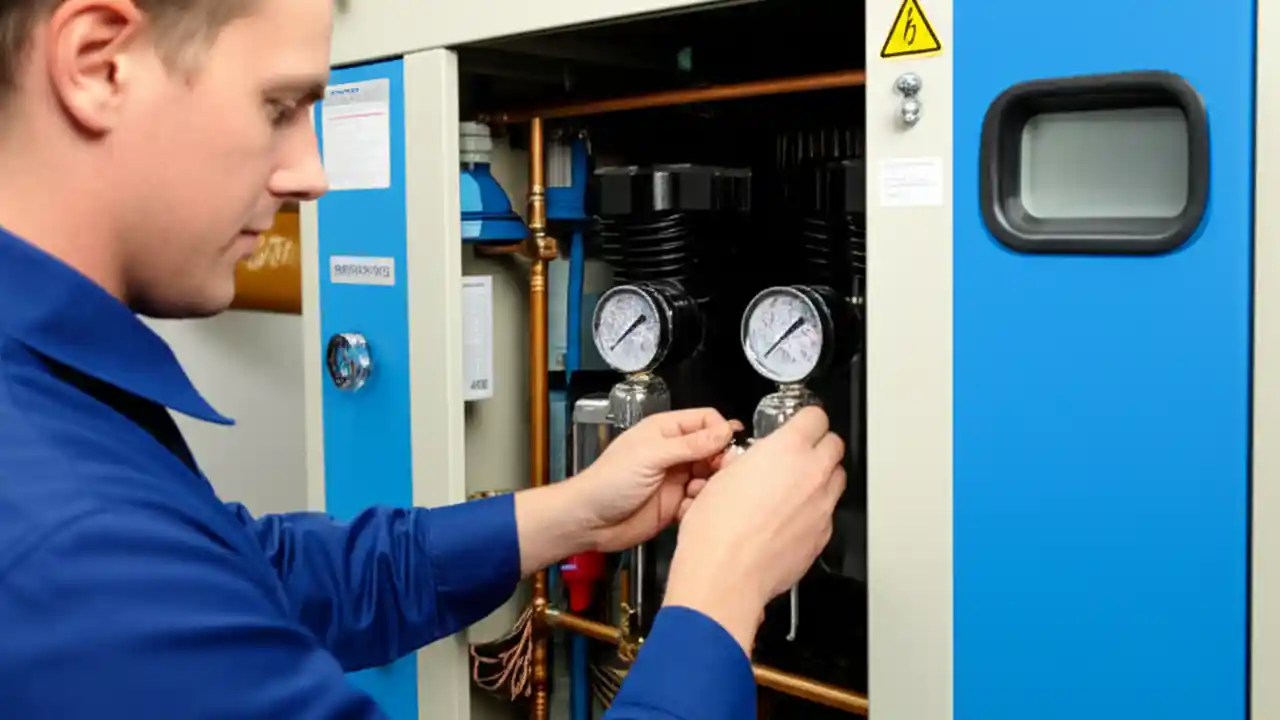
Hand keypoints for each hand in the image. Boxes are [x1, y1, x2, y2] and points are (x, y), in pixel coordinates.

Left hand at [569, 408, 741, 552]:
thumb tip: (725, 430)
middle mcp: (674, 452)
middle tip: (718, 475)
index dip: (721, 432)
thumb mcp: (651, 456)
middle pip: (714, 449)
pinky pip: (701, 501)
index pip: (707, 420)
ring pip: (711, 477)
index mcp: (666, 430)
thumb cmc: (608, 482)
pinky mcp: (676, 504)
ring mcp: (676, 478)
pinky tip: (685, 509)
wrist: (590, 521)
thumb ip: (691, 444)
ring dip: (710, 486)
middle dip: (720, 462)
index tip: (726, 449)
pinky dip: (699, 505)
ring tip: (695, 493)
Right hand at [661, 406, 845, 653]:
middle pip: (835, 444)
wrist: (725, 574)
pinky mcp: (822, 535)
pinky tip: (791, 519)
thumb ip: (748, 462)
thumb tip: (750, 463)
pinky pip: (828, 512)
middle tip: (800, 454)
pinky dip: (815, 510)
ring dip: (822, 477)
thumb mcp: (720, 477)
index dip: (806, 419)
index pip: (816, 417)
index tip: (800, 424)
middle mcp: (811, 474)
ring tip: (796, 487)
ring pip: (837, 478)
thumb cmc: (716, 530)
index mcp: (786, 450)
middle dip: (819, 445)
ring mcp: (821, 506)